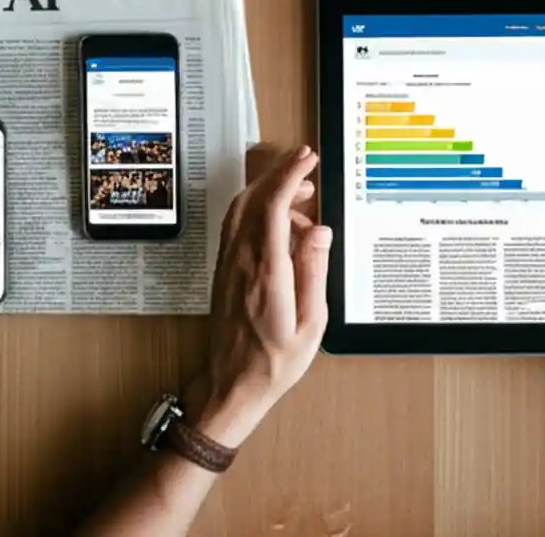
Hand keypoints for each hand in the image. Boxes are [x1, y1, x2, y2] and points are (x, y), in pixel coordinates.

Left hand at [187, 145, 330, 447]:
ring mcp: (229, 263)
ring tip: (302, 191)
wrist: (232, 384)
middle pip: (254, 198)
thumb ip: (314, 271)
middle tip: (306, 161)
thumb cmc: (274, 361)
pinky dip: (258, 208)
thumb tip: (320, 231)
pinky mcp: (225, 269)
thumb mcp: (311, 323)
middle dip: (280, 172)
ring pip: (242, 208)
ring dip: (269, 189)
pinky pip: (237, 225)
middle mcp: (242, 261)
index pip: (273, 207)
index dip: (290, 176)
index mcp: (267, 272)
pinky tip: (280, 217)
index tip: (307, 160)